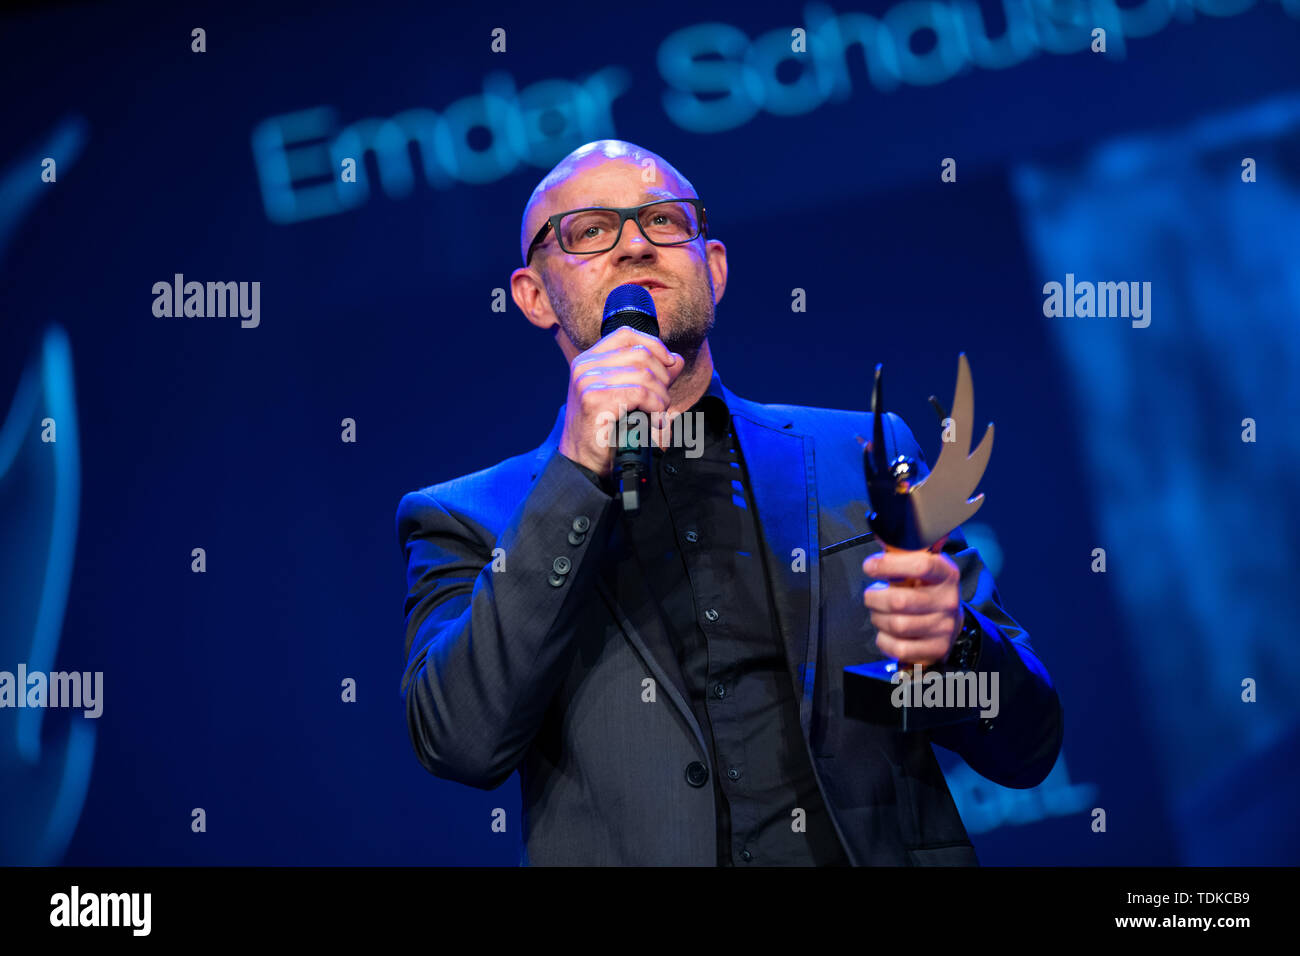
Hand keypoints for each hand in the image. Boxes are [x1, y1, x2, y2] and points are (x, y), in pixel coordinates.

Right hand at [558, 326, 683, 476]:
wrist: (584, 462)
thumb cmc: (605, 430)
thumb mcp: (628, 396)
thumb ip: (651, 375)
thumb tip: (676, 360)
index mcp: (589, 360)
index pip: (626, 334)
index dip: (654, 345)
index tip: (669, 364)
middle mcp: (585, 366)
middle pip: (641, 354)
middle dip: (662, 378)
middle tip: (662, 402)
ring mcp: (588, 381)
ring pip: (645, 375)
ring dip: (661, 397)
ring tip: (657, 414)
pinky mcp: (595, 399)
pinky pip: (640, 393)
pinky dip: (655, 407)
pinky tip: (653, 421)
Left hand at [862, 550, 963, 665]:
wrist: (948, 622)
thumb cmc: (926, 589)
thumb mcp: (920, 567)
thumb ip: (901, 554)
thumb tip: (881, 533)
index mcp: (945, 574)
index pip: (920, 565)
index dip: (889, 565)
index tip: (870, 566)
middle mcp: (948, 600)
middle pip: (900, 601)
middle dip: (875, 598)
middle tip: (872, 595)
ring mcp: (944, 627)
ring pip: (896, 625)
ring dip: (878, 618)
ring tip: (879, 612)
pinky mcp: (936, 649)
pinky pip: (898, 648)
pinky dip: (884, 640)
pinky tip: (887, 632)